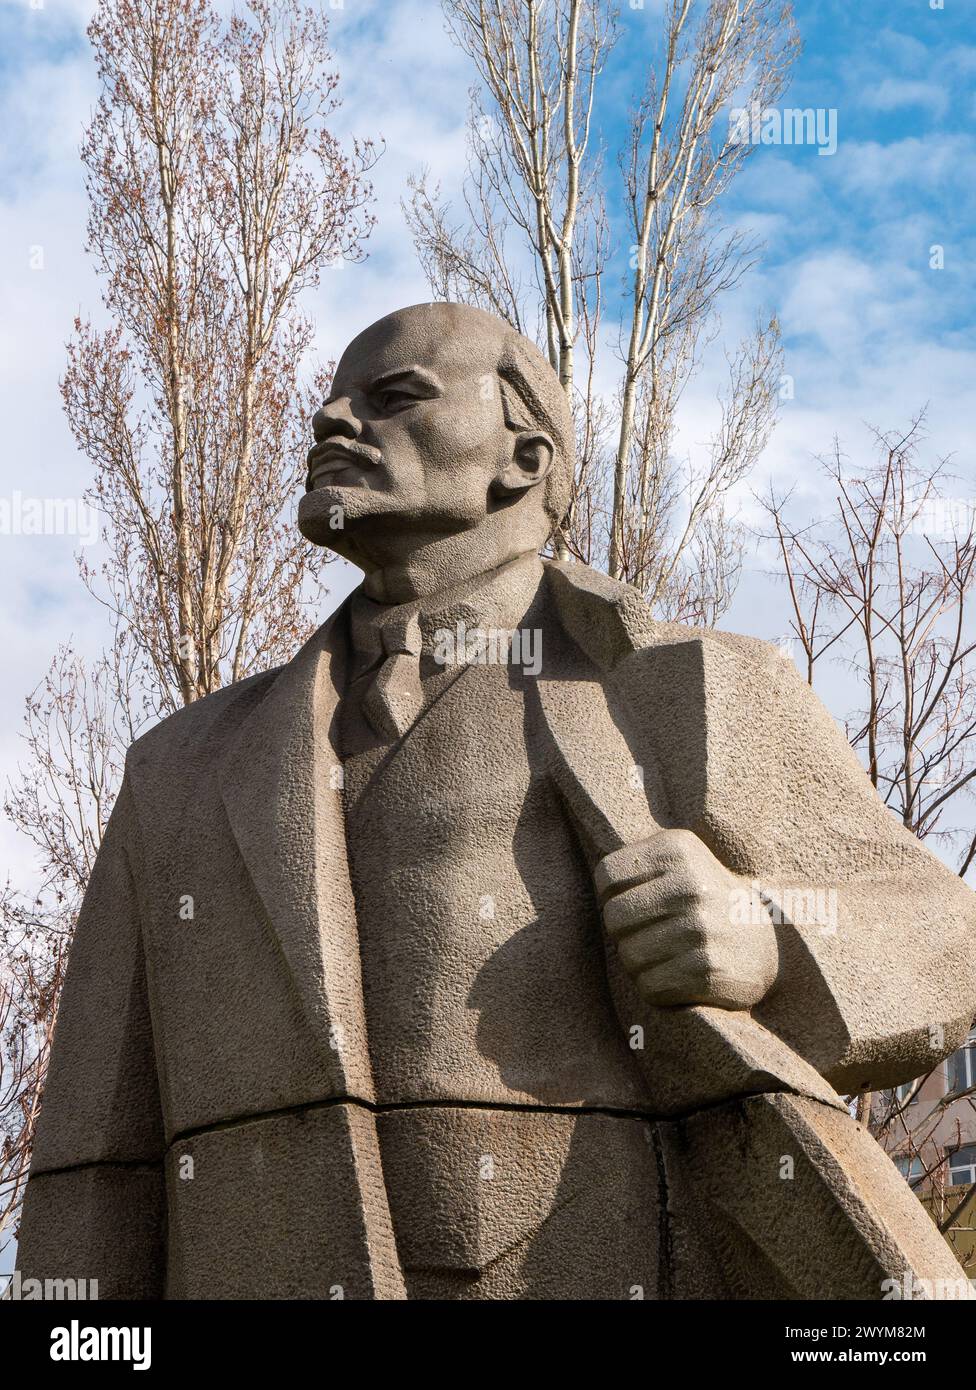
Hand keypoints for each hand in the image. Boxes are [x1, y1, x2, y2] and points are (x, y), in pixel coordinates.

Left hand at [595, 828, 778, 1010]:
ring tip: (668, 954)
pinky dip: (658, 988)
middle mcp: (690, 885)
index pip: (606, 876)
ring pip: (629, 956)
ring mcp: (701, 929)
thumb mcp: (680, 860)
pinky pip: (650, 987)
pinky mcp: (708, 970)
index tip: (637, 901)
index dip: (612, 895)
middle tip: (652, 933)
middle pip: (613, 918)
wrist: (768, 941)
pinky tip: (680, 975)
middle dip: (625, 932)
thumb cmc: (706, 898)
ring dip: (641, 963)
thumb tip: (598, 894)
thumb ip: (636, 863)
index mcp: (678, 850)